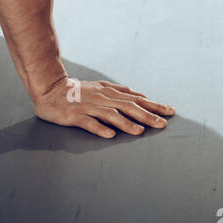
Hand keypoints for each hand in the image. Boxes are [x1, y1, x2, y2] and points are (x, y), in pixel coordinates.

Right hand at [33, 76, 173, 137]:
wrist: (51, 89)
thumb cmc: (79, 91)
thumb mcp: (102, 87)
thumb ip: (121, 92)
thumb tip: (142, 97)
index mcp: (111, 93)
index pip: (137, 100)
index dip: (154, 106)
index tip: (171, 111)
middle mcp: (103, 99)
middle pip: (128, 107)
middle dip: (146, 116)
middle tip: (162, 124)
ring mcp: (90, 107)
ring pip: (111, 116)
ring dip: (126, 124)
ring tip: (140, 131)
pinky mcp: (76, 116)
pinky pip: (89, 123)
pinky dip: (100, 129)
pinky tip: (110, 135)